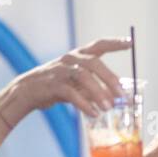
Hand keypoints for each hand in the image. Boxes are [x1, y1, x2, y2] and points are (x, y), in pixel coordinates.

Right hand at [0, 38, 131, 120]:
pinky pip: (71, 93)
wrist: (27, 91)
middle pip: (94, 63)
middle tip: (123, 96)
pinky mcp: (53, 84)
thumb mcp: (76, 84)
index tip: (130, 43)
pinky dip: (84, 104)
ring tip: (108, 108)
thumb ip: (94, 87)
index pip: (99, 45)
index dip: (114, 43)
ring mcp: (60, 70)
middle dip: (110, 79)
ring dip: (99, 93)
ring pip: (83, 77)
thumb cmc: (55, 86)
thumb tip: (115, 99)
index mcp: (78, 55)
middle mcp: (70, 59)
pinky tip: (94, 114)